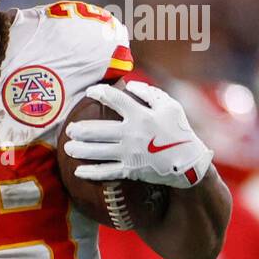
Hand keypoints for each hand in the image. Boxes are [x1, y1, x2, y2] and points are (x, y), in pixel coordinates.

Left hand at [64, 79, 213, 187]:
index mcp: (142, 116)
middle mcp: (132, 134)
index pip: (115, 100)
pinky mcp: (130, 170)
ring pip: (96, 151)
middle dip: (79, 130)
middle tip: (70, 129)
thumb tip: (129, 85)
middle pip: (97, 130)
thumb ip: (150, 94)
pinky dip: (90, 172)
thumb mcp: (171, 107)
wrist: (190, 163)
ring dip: (78, 149)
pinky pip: (106, 172)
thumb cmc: (179, 131)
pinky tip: (78, 171)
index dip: (100, 93)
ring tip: (68, 147)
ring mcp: (129, 153)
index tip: (89, 92)